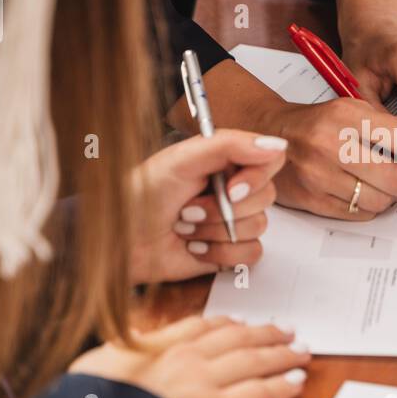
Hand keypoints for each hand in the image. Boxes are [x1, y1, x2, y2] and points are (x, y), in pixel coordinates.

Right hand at [68, 316, 310, 397]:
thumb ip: (121, 348)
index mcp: (158, 345)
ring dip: (281, 354)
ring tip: (301, 351)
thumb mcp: (96, 365)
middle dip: (265, 333)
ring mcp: (204, 382)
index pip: (201, 327)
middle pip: (237, 339)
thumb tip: (132, 334)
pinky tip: (296, 382)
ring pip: (254, 361)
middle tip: (287, 330)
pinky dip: (281, 386)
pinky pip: (258, 395)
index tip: (241, 321)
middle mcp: (186, 357)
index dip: (227, 323)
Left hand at [129, 130, 287, 284]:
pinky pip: (251, 253)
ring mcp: (232, 221)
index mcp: (225, 161)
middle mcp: (232, 189)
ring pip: (258, 226)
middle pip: (266, 197)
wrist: (122, 241)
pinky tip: (196, 246)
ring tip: (186, 226)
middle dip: (223, 208)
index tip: (231, 188)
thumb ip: (229, 145)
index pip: (270, 160)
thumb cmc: (140, 197)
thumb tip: (274, 144)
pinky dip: (220, 253)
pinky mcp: (230, 250)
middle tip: (190, 208)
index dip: (255, 178)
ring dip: (215, 230)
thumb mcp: (182, 159)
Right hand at [256, 96, 396, 219]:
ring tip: (377, 183)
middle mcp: (332, 143)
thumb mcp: (354, 111)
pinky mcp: (311, 200)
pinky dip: (366, 206)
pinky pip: (359, 214)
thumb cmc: (320, 124)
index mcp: (348, 115)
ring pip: (380, 201)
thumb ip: (393, 130)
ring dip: (387, 196)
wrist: (269, 134)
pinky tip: (356, 191)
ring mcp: (319, 175)